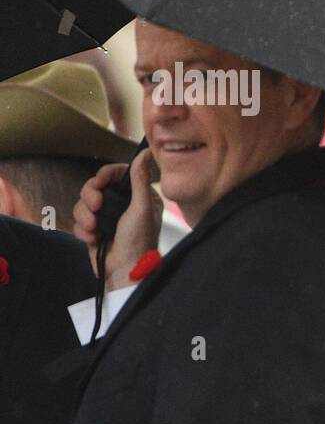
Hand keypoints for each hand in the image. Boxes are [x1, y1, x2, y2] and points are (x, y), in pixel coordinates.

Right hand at [73, 149, 161, 289]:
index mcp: (138, 197)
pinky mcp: (94, 231)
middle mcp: (122, 205)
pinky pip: (78, 221)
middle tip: (96, 206)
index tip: (100, 180)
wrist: (125, 271)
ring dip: (85, 215)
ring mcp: (107, 218)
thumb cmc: (138, 240)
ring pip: (82, 204)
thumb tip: (146, 152)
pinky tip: (94, 239)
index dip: (105, 174)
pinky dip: (83, 230)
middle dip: (90, 196)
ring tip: (95, 227)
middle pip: (93, 187)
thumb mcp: (142, 207)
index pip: (116, 174)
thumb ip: (140, 179)